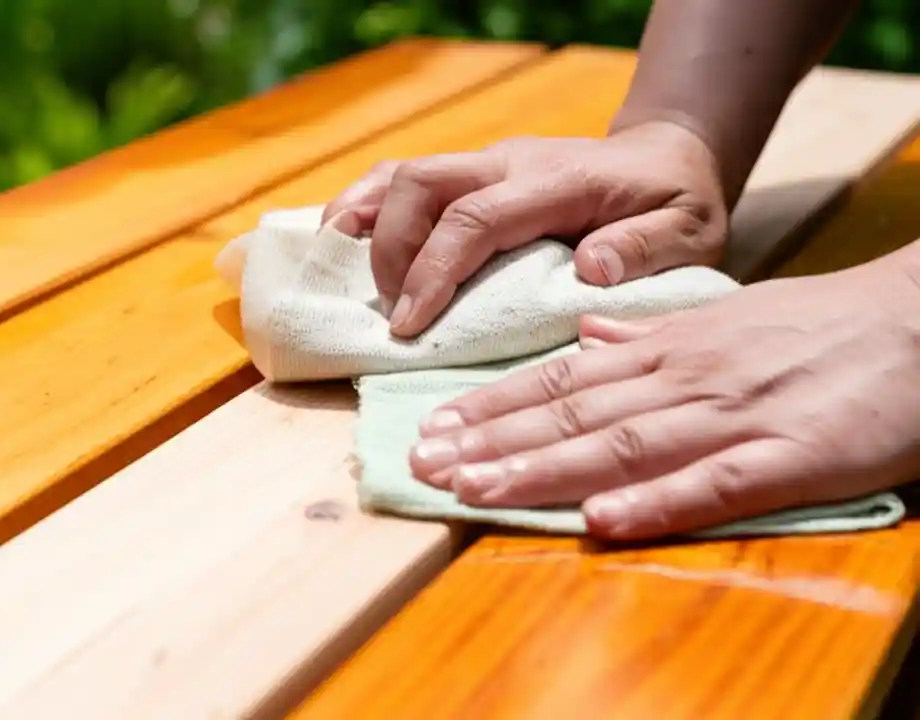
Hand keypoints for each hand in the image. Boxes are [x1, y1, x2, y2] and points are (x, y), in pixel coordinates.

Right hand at [321, 121, 727, 336]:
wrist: (666, 159)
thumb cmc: (676, 205)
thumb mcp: (689, 232)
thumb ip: (646, 249)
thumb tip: (589, 268)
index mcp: (556, 181)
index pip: (475, 218)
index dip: (434, 270)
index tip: (409, 326)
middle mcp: (508, 162)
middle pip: (420, 185)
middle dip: (392, 252)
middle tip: (397, 317)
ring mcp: (483, 163)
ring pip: (401, 175)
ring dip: (368, 229)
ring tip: (353, 286)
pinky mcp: (468, 175)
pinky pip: (401, 180)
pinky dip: (365, 209)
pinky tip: (343, 244)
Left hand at [406, 254, 919, 540]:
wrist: (919, 320)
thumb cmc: (818, 325)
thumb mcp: (722, 316)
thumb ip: (649, 332)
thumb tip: (585, 333)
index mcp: (669, 349)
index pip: (563, 378)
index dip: (494, 407)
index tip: (436, 428)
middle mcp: (686, 379)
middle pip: (574, 412)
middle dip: (493, 441)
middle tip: (425, 463)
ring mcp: (735, 418)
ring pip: (622, 445)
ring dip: (543, 469)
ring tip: (477, 490)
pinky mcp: (792, 457)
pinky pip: (713, 485)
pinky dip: (655, 504)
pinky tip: (600, 522)